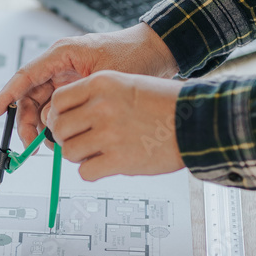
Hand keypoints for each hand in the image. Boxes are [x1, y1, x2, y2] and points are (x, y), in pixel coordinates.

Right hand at [0, 23, 178, 148]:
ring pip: (43, 105)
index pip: (25, 76)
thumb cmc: (133, 56)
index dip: (6, 96)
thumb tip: (53, 122)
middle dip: (27, 121)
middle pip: (31, 95)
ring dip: (42, 126)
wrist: (158, 51)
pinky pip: (58, 108)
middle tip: (30, 145)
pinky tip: (63, 138)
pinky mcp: (76, 87)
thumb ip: (76, 98)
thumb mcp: (103, 77)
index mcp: (62, 54)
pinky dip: (57, 124)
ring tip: (51, 145)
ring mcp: (67, 77)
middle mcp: (59, 64)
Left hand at [43, 71, 183, 180]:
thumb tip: (65, 117)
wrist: (198, 121)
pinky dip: (92, 172)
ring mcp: (109, 134)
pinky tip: (106, 164)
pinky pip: (85, 172)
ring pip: (69, 152)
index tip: (63, 122)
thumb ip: (95, 97)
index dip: (57, 114)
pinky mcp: (119, 160)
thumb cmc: (166, 103)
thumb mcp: (126, 83)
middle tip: (79, 140)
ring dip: (78, 156)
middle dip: (65, 137)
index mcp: (101, 83)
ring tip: (95, 153)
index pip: (58, 100)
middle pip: (59, 127)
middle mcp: (102, 107)